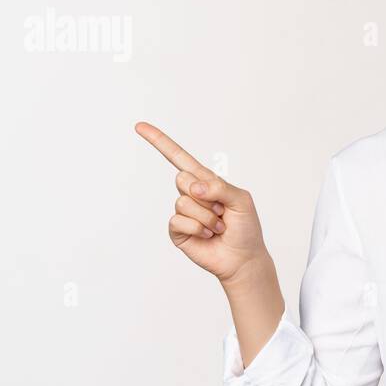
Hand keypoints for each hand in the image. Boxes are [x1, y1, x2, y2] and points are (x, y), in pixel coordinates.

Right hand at [134, 121, 268, 284]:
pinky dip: (197, 228)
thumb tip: (193, 186)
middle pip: (182, 178)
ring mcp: (183, 212)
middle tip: (222, 211)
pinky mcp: (177, 230)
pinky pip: (178, 220)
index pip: (179, 158)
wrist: (242, 258)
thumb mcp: (241, 200)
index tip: (140, 126)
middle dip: (206, 196)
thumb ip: (220, 187)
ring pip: (183, 202)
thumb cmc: (246, 228)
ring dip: (206, 217)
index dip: (160, 142)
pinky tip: (207, 235)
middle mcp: (191, 194)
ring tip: (218, 226)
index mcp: (206, 181)